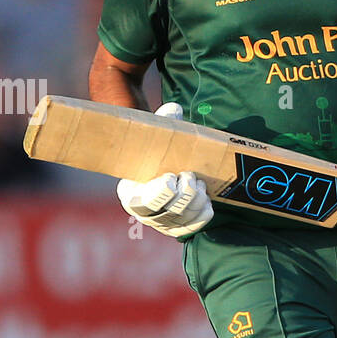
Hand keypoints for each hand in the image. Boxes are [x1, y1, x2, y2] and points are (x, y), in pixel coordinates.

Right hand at [116, 103, 213, 239]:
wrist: (166, 166)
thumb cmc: (158, 150)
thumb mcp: (158, 136)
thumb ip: (164, 123)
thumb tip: (174, 110)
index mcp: (131, 193)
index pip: (144, 202)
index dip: (161, 192)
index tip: (171, 175)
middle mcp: (145, 213)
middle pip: (168, 212)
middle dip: (185, 194)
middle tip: (190, 175)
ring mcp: (162, 223)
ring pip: (183, 219)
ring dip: (197, 200)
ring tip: (199, 182)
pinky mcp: (179, 227)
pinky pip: (195, 226)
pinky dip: (203, 212)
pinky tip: (205, 196)